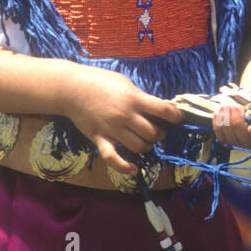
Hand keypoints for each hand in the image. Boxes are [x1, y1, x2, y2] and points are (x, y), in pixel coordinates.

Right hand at [61, 66, 182, 174]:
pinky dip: (124, 167)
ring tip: (145, 141)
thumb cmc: (100, 81)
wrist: (72, 88)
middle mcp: (125, 115)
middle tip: (156, 130)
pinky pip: (113, 158)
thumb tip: (156, 108)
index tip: (178, 118)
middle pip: (152, 132)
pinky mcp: (99, 139)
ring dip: (146, 146)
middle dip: (159, 134)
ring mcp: (112, 129)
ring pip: (139, 146)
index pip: (163, 109)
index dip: (175, 116)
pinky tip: (134, 169)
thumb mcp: (124, 83)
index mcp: (134, 98)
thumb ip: (139, 96)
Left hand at [212, 77, 250, 153]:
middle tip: (234, 107)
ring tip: (224, 106)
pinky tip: (217, 113)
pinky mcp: (232, 138)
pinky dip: (218, 126)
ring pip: (233, 140)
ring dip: (226, 124)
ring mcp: (244, 141)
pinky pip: (223, 137)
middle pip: (246, 141)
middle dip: (237, 124)